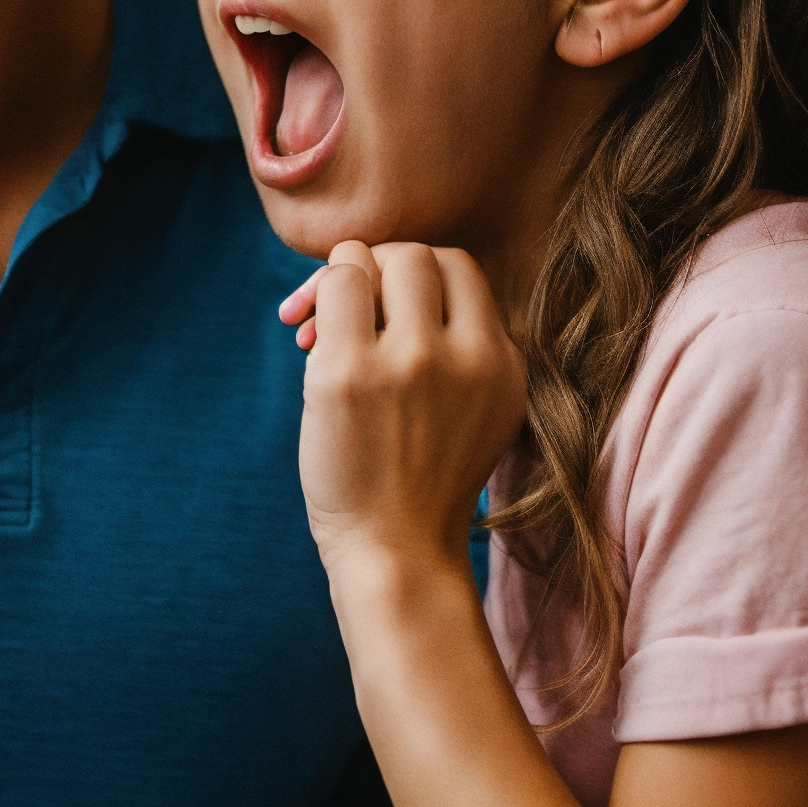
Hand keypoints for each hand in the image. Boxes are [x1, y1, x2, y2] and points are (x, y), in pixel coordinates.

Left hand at [278, 241, 526, 575]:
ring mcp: (408, 361)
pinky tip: (306, 338)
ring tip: (321, 324)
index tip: (385, 309)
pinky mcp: (349, 373)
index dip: (413, 274)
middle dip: (373, 271)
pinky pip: (332, 286)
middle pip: (415, 254)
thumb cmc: (419, 479)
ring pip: (368, 258)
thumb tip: (378, 272)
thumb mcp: (476, 409)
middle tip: (346, 311)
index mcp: (501, 361)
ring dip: (338, 281)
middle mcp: (465, 355)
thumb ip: (457, 345)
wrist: (397, 552)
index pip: (457, 266)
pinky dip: (313, 300)